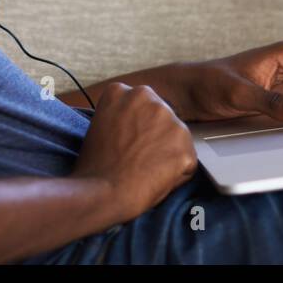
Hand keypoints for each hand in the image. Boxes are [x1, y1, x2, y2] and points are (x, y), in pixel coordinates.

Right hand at [71, 82, 197, 222]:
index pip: (141, 106)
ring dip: (166, 154)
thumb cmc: (94, 166)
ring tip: (144, 169)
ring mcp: (169, 120)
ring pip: (176, 139)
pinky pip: (187, 162)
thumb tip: (137, 124)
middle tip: (136, 157)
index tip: (125, 141)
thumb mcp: (98, 124)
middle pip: (161, 118)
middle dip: (155, 136)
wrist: (101, 192)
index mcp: (122, 91)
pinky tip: (155, 178)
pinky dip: (177, 173)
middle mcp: (147, 97)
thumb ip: (120, 115)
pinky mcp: (184, 145)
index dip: (135, 127)